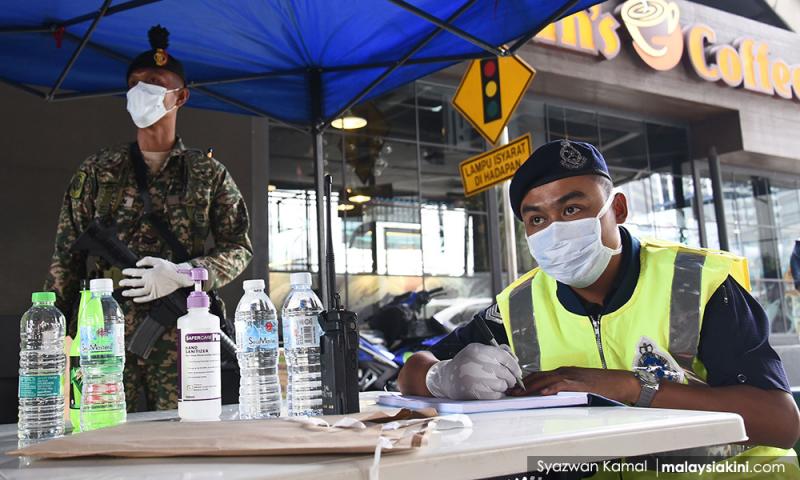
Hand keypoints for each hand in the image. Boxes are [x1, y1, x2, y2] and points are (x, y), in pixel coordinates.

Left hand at [119, 257, 193, 303]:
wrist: (180, 277)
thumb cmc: (170, 268)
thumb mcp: (158, 261)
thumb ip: (147, 260)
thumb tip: (137, 264)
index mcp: (149, 273)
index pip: (135, 273)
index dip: (128, 272)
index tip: (124, 272)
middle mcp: (149, 282)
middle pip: (134, 283)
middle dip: (126, 283)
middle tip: (121, 283)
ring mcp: (152, 289)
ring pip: (138, 292)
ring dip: (130, 293)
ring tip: (124, 293)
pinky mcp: (157, 295)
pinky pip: (146, 299)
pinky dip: (140, 300)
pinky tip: (135, 299)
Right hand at [426, 343, 522, 399]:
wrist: (446, 378)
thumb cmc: (466, 363)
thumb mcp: (477, 350)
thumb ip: (497, 351)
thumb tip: (516, 360)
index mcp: (479, 350)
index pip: (505, 357)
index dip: (514, 366)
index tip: (517, 372)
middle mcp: (479, 364)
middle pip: (506, 373)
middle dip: (510, 378)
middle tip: (509, 381)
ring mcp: (478, 379)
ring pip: (503, 385)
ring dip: (503, 387)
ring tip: (495, 385)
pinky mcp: (477, 393)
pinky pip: (498, 395)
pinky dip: (498, 395)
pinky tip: (491, 391)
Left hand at [508, 367, 640, 403]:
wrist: (619, 382)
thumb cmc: (601, 385)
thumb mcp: (579, 386)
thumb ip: (564, 389)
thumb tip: (549, 397)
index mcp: (564, 372)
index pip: (539, 375)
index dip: (525, 382)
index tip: (514, 388)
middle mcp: (564, 372)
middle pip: (538, 376)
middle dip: (523, 385)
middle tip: (510, 392)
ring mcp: (571, 376)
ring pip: (546, 380)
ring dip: (531, 387)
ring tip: (519, 394)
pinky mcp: (579, 383)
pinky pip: (562, 385)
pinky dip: (551, 389)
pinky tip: (542, 393)